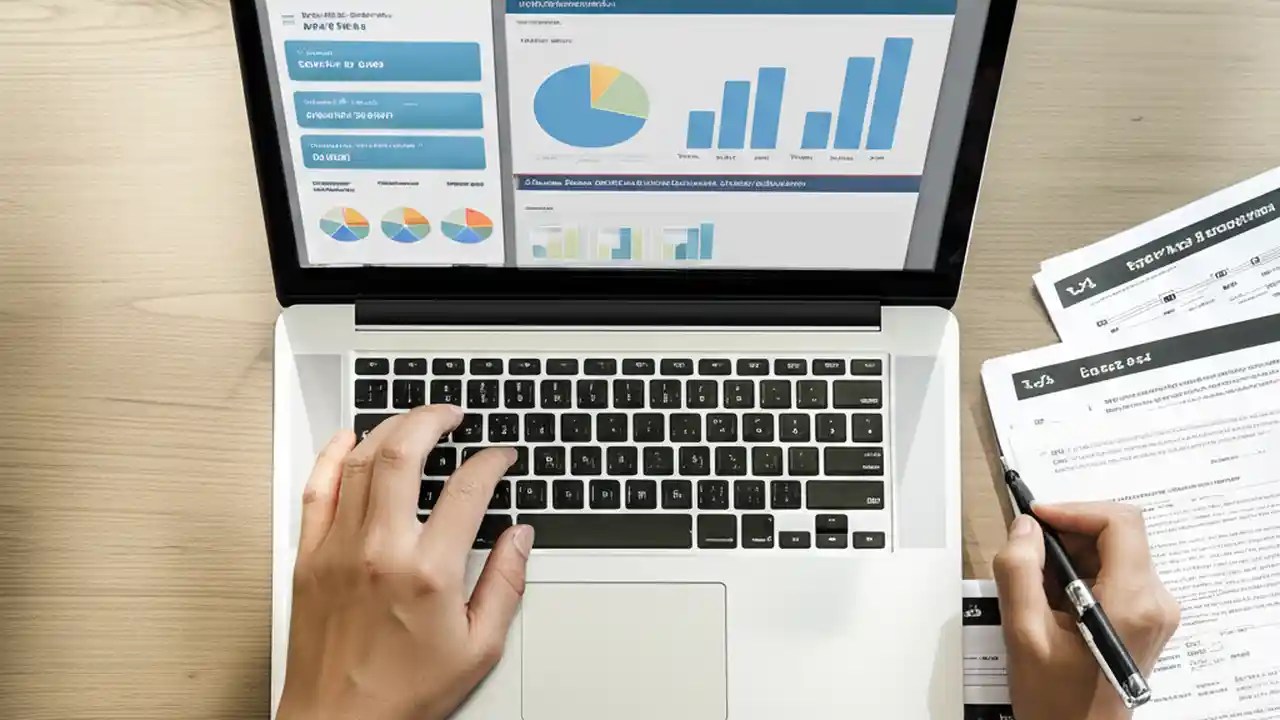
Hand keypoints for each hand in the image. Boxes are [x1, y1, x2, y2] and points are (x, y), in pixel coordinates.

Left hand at [277, 405, 534, 719]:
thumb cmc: (403, 694)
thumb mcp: (479, 647)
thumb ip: (505, 584)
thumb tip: (519, 538)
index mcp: (429, 572)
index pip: (468, 489)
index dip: (491, 461)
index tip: (500, 457)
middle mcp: (381, 550)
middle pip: (404, 453)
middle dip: (434, 418)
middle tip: (453, 415)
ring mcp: (339, 549)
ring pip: (360, 461)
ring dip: (390, 429)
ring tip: (413, 422)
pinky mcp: (309, 557)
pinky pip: (316, 489)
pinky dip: (330, 455)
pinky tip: (348, 439)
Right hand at [993, 503, 1179, 719]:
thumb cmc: (1055, 698)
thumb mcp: (1024, 633)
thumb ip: (1019, 572)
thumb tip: (1026, 528)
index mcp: (1133, 602)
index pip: (1120, 522)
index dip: (1075, 510)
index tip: (1037, 517)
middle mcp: (1156, 602)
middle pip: (1119, 535)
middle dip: (1069, 534)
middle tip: (1029, 553)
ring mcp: (1156, 612)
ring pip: (1117, 552)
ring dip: (1074, 555)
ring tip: (1037, 583)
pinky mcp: (1148, 619)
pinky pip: (1118, 574)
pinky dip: (1083, 572)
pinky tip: (1054, 598)